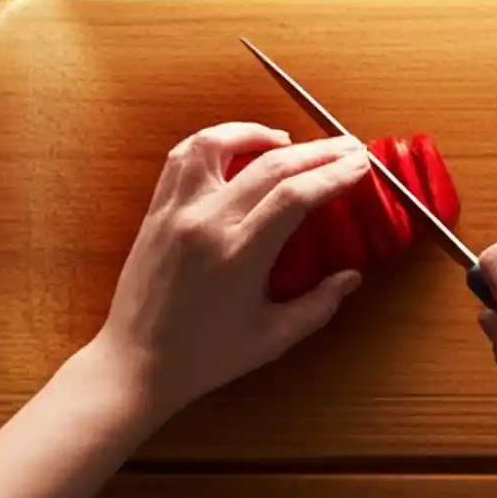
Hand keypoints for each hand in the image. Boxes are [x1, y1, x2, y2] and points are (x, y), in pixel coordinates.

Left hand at [96, 122, 370, 422]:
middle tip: (346, 147)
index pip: (295, 195)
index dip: (333, 174)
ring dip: (256, 133)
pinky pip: (183, 158)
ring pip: (217, 144)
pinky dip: (213, 142)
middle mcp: (206, 222)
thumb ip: (318, 306)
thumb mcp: (272, 339)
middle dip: (316, 151)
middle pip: (269, 165)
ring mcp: (176, 211)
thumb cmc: (205, 357)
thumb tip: (351, 277)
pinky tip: (234, 148)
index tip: (361, 165)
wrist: (135, 364)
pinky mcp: (155, 210)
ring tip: (285, 140)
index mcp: (239, 255)